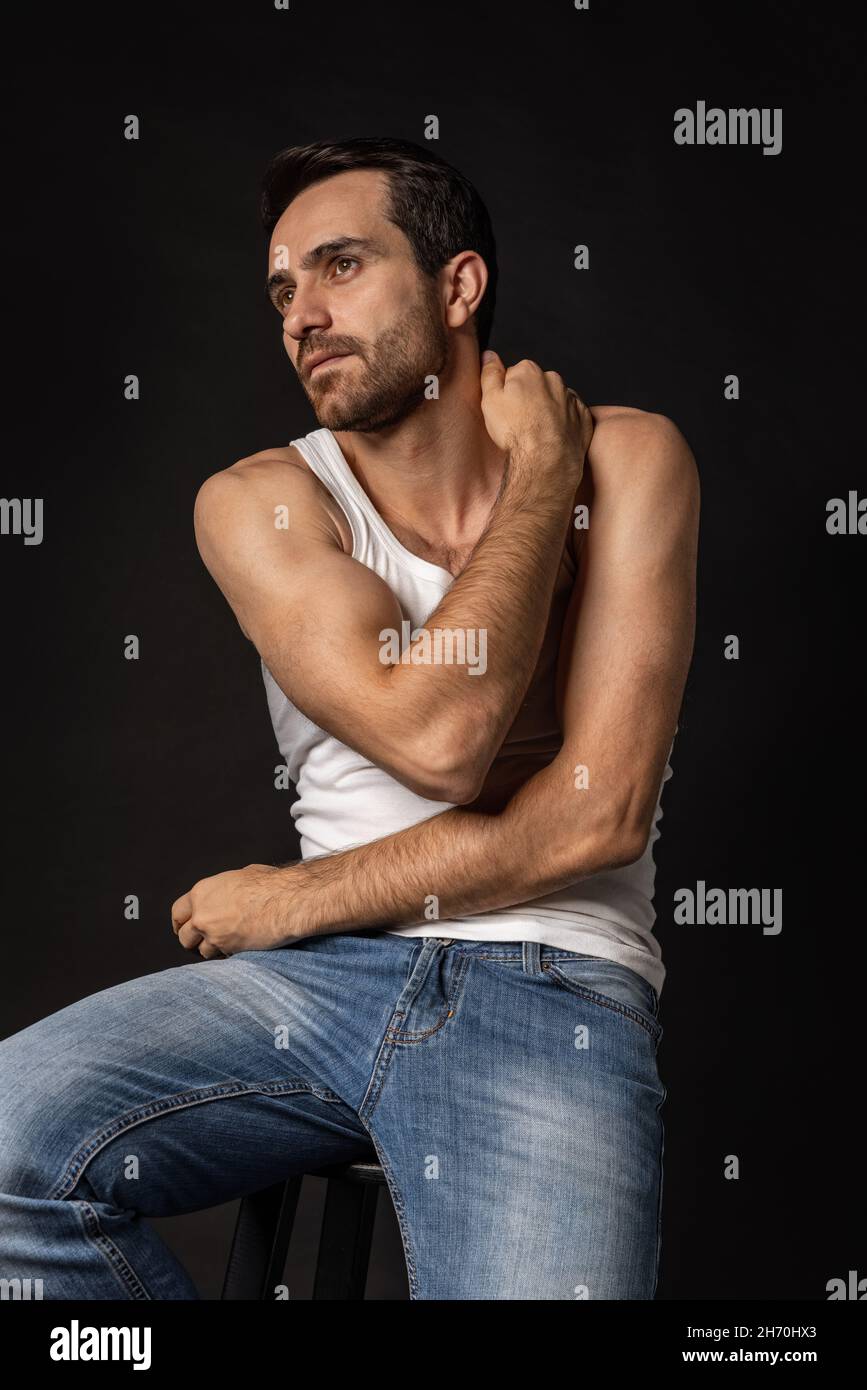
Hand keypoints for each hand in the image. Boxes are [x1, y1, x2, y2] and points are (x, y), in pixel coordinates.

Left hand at [170, 863, 291, 957]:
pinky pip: (220, 958)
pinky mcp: (229, 949)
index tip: (184, 928)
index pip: (178, 912)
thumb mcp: (243, 875)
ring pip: (201, 951)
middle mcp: (203, 913)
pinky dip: (227, 956)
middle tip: (201, 941)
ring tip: (226, 944)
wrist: (288, 902)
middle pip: (184, 936)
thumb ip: (226, 889)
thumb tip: (229, 893)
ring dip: (211, 950)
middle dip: (192, 940)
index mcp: (203, 892)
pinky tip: (238, 947)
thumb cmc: (272, 885)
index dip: (181, 922)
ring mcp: (214, 933)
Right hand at [480, 351, 592, 480]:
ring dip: (546, 411)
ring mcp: (570, 398)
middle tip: (519, 423)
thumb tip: (489, 356)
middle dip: (528, 400)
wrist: (545, 460)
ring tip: (536, 433)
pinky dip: (563, 423)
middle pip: (535, 386)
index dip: (506, 394)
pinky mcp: (583, 417)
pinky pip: (571, 416)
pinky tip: (552, 436)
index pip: (513, 375)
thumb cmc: (517, 431)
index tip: (505, 410)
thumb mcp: (490, 400)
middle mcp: (553, 379)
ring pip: (554, 400)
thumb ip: (490, 374)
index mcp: (529, 371)